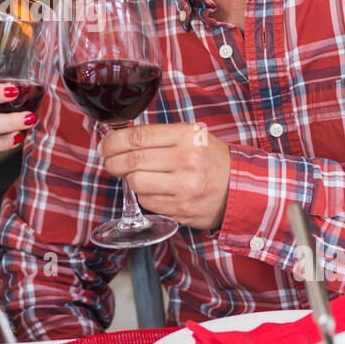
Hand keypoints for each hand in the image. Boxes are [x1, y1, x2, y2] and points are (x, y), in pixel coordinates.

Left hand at [100, 123, 230, 230]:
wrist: (239, 187)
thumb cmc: (210, 159)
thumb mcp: (192, 135)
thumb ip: (160, 135)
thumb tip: (121, 138)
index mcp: (186, 136)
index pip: (138, 137)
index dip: (114, 141)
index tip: (105, 145)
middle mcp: (186, 160)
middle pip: (133, 160)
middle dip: (113, 161)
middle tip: (109, 161)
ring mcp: (184, 187)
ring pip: (136, 183)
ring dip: (128, 179)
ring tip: (133, 174)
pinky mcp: (182, 208)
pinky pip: (147, 202)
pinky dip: (144, 195)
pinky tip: (152, 189)